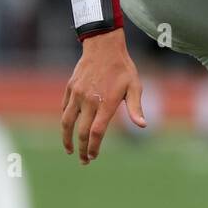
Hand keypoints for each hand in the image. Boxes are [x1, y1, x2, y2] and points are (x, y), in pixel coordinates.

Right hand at [61, 29, 145, 164]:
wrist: (104, 46)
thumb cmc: (123, 68)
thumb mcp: (134, 86)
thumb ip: (135, 108)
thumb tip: (142, 126)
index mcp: (106, 103)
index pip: (97, 132)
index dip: (94, 147)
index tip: (93, 157)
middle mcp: (89, 100)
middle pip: (81, 132)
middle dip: (82, 149)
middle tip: (84, 160)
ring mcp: (77, 94)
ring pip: (66, 122)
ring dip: (66, 139)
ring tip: (69, 149)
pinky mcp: (70, 88)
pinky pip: (65, 108)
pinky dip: (65, 120)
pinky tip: (69, 128)